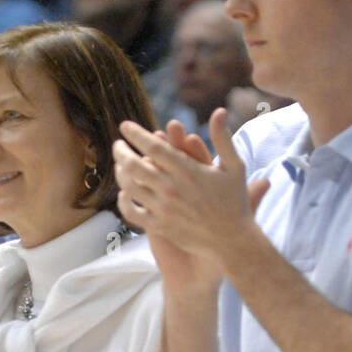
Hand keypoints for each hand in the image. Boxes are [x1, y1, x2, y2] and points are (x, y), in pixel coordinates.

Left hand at [113, 110, 269, 275]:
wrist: (231, 241)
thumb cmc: (234, 202)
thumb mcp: (234, 167)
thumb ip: (223, 138)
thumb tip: (219, 111)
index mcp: (188, 171)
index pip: (154, 147)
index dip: (136, 134)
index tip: (124, 126)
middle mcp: (172, 188)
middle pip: (134, 165)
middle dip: (121, 151)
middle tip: (117, 145)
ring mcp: (163, 209)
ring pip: (130, 187)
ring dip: (120, 173)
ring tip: (119, 165)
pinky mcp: (159, 226)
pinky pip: (132, 213)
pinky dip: (123, 201)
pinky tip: (124, 193)